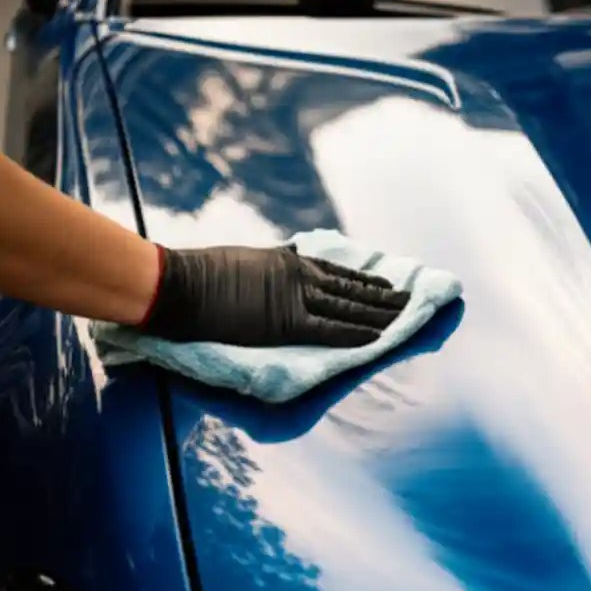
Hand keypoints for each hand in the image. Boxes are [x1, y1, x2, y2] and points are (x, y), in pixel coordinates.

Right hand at [139, 245, 408, 346]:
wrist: (178, 286)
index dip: (366, 281)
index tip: (388, 285)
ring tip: (407, 316)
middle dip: (384, 296)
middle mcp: (299, 277)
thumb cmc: (200, 274)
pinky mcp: (286, 323)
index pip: (338, 273)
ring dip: (381, 313)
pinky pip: (331, 329)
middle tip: (413, 300)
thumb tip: (293, 254)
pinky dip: (356, 333)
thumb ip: (273, 262)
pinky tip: (379, 336)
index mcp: (289, 262)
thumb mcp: (247, 258)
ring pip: (349, 307)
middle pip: (352, 289)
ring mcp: (294, 299)